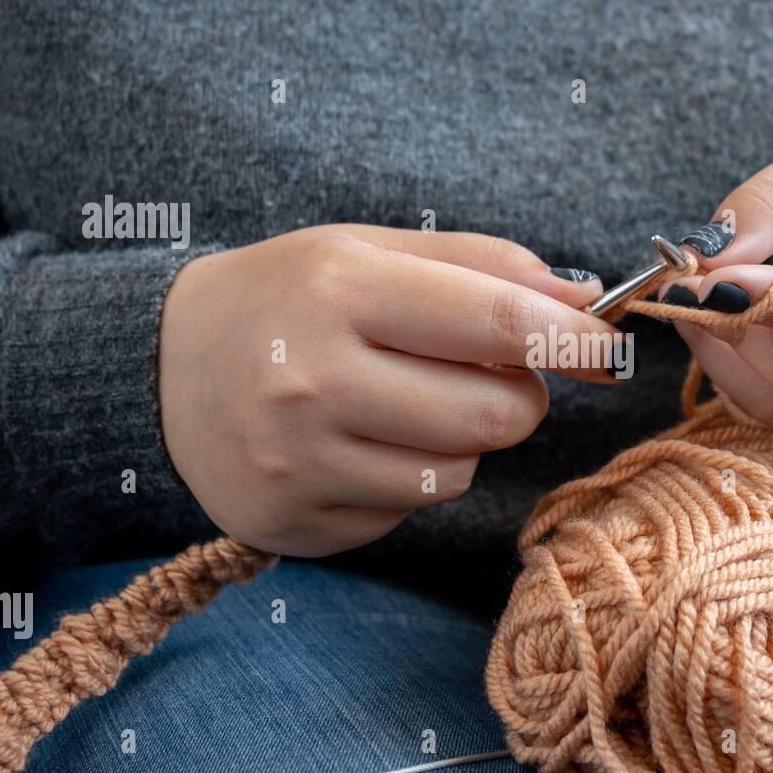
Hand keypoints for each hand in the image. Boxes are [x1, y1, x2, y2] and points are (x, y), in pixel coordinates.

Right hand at [159, 225, 616, 555]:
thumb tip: (587, 303)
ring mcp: (299, 462)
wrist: (162, 369)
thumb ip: (486, 266)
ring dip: (458, 440)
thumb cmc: (288, 298)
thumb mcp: (371, 250)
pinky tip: (358, 444)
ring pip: (458, 473)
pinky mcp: (295, 522)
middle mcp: (313, 381)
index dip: (575, 339)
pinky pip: (406, 512)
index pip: (500, 322)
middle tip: (481, 372)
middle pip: (497, 415)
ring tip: (403, 403)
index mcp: (340, 289)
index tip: (611, 348)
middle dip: (516, 395)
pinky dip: (406, 479)